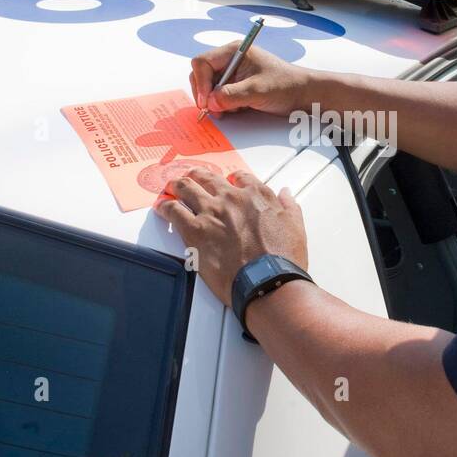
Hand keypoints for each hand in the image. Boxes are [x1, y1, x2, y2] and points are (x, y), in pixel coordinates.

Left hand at [154, 167, 307, 304]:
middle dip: (197, 176)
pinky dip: (165, 206)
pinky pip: (173, 211)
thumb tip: (285, 193)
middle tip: (191, 179)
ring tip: (171, 188)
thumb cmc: (282, 258)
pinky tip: (162, 207)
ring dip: (177, 186)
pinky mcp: (194, 231)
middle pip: (207, 177)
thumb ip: (288, 205)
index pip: (238, 176)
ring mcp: (211, 212)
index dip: (230, 178)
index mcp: (256, 195)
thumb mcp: (295, 225)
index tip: (226, 182)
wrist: (267, 280)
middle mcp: (231, 198)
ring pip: (186, 187)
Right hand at [189, 43, 312, 117]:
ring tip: (233, 109)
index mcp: (234, 51)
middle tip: (214, 110)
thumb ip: (231, 96)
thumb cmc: (285, 85)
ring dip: (215, 102)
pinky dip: (223, 105)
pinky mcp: (236, 86)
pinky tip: (237, 109)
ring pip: (209, 88)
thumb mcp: (257, 91)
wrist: (302, 94)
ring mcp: (232, 73)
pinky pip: (219, 96)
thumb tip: (210, 102)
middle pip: (201, 75)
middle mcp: (230, 60)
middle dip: (205, 94)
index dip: (201, 82)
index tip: (207, 101)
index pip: (202, 63)